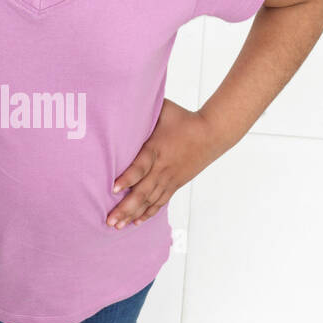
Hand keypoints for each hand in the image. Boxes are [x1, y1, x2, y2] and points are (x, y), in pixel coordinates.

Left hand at [106, 100, 219, 227]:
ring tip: (117, 226)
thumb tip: (120, 96)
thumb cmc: (184, 118)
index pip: (141, 166)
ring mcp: (170, 178)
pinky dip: (148, 213)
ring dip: (133, 214)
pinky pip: (160, 201)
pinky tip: (135, 223)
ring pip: (150, 200)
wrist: (212, 133)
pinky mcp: (175, 183)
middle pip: (143, 191)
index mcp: (157, 148)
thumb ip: (142, 108)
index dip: (127, 178)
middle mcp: (163, 167)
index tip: (113, 188)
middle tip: (109, 220)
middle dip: (125, 207)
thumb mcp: (162, 109)